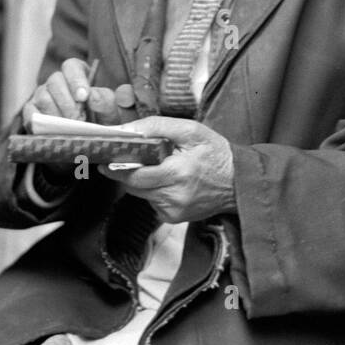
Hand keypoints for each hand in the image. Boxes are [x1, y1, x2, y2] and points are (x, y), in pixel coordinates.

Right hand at [22, 58, 138, 129]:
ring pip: (43, 97)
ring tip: (70, 128)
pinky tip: (53, 132)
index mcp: (78, 74)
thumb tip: (92, 96)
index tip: (84, 97)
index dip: (76, 80)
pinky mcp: (31, 111)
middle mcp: (57, 81)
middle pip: (55, 81)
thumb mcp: (111, 112)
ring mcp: (42, 95)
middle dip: (67, 102)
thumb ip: (106, 101)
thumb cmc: (102, 120)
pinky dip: (41, 123)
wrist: (89, 139)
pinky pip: (30, 113)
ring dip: (56, 114)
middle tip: (79, 120)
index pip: (72, 67)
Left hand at [99, 117, 234, 223]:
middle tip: (120, 160)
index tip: (104, 160)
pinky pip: (152, 202)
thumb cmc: (216, 153)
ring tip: (157, 167)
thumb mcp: (191, 131)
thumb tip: (127, 130)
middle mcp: (174, 196)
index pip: (135, 175)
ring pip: (142, 194)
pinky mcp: (174, 218)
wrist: (239, 182)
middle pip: (134, 186)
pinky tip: (169, 182)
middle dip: (126, 172)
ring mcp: (174, 211)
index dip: (117, 167)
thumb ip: (157, 127)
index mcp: (178, 173)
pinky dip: (154, 191)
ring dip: (142, 180)